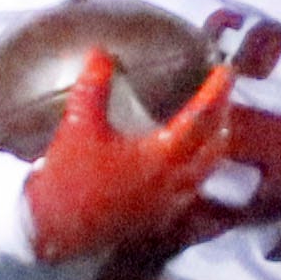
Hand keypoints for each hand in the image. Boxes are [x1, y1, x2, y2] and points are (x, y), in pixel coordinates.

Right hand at [22, 50, 234, 263]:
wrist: (55, 227)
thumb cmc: (69, 175)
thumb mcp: (78, 123)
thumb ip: (93, 85)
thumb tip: (101, 52)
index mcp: (162, 156)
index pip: (201, 117)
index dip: (216, 92)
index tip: (225, 71)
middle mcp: (175, 181)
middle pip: (214, 145)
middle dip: (221, 116)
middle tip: (220, 94)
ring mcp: (171, 203)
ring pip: (206, 169)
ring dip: (214, 143)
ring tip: (212, 123)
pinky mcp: (160, 217)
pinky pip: (193, 188)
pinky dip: (199, 167)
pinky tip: (187, 159)